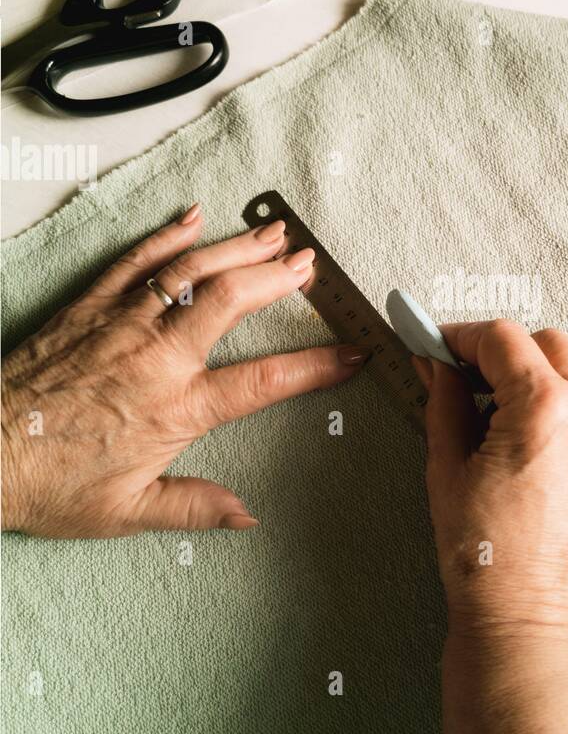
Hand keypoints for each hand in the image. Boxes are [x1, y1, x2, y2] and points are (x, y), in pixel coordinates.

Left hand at [1, 205, 367, 537]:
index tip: (351, 354)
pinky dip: (168, 237)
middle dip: (277, 277)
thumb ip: (194, 507)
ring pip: (190, 272)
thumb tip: (246, 515)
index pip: (263, 381)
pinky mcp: (88, 307)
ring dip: (237, 248)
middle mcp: (155, 357)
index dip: (315, 366)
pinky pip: (135, 261)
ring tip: (273, 233)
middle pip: (231, 301)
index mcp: (175, 409)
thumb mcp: (127, 512)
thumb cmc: (49, 485)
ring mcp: (121, 324)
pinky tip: (194, 219)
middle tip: (309, 264)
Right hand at [413, 321, 567, 638]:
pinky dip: (556, 405)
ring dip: (531, 377)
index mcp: (546, 408)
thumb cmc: (485, 555)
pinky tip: (523, 441)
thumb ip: (445, 401)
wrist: (532, 618)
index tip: (437, 346)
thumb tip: (437, 364)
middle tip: (462, 380)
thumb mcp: (447, 468)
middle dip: (501, 353)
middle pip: (545, 344)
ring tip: (492, 419)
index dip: (461, 336)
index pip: (502, 339)